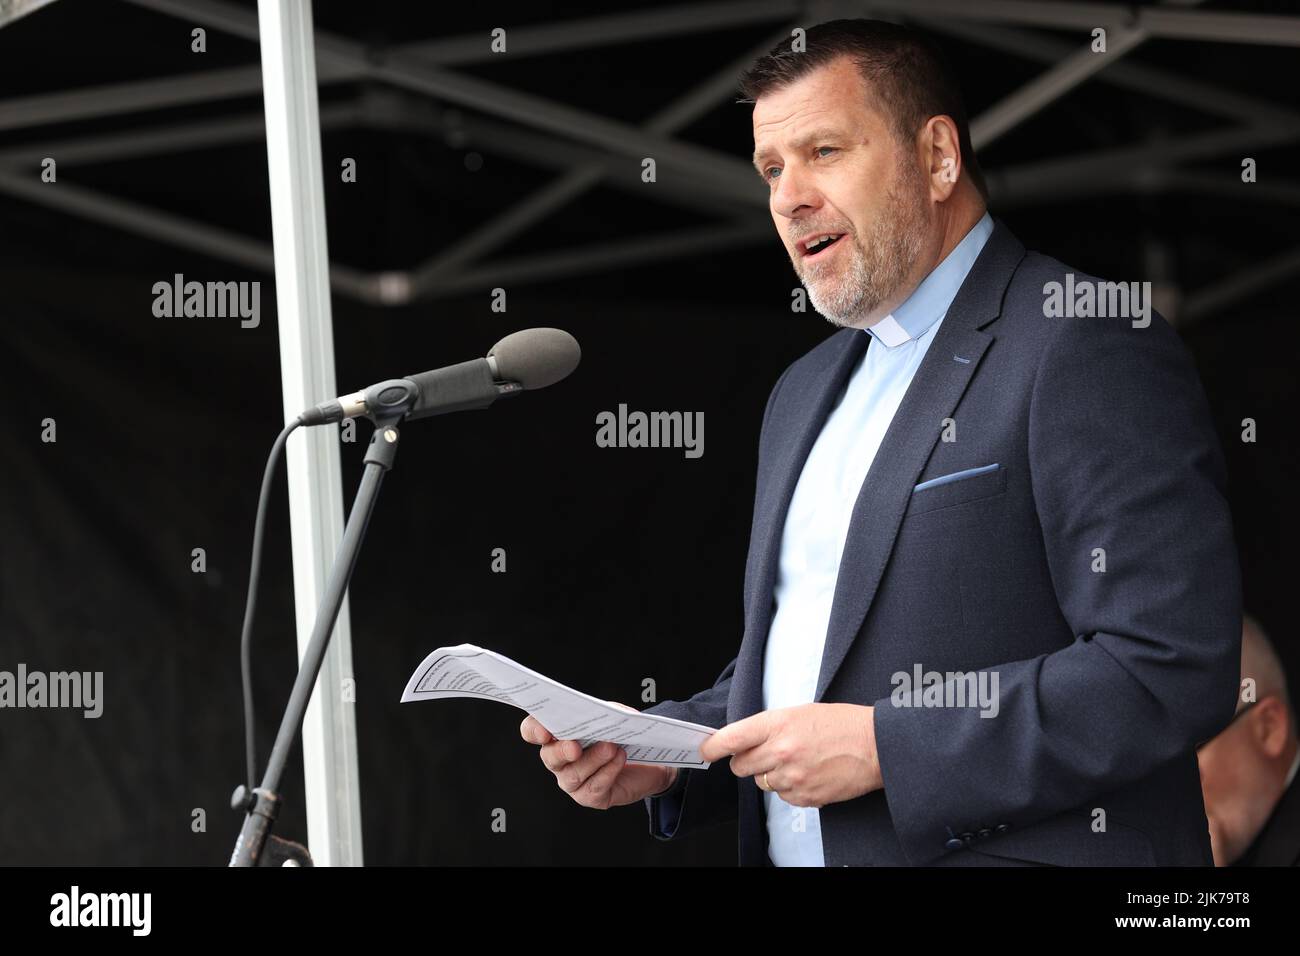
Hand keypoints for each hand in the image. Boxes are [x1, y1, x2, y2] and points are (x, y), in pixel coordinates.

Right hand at [519, 701, 676, 808]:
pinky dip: (608, 770)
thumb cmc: (621, 736)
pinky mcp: (589, 797)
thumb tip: (603, 712)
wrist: (645, 763)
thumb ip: (604, 711)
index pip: (532, 731)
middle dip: (562, 750)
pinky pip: (594, 786)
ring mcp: (571, 781)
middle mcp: (558, 760)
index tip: (545, 732)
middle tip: (576, 746)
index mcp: (556, 735)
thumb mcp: (613, 715)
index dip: (533, 730)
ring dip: (593, 759)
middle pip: (549, 757)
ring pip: (573, 774)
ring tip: (611, 747)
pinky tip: (620, 758)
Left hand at [699, 703, 880, 807]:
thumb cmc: (841, 724)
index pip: (731, 738)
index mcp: (778, 724)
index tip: (707, 750)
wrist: (875, 745)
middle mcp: (781, 751)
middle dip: (748, 761)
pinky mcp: (805, 797)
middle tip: (766, 753)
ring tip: (797, 761)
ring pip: (761, 783)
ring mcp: (792, 777)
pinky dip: (790, 788)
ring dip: (772, 775)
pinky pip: (782, 797)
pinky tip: (809, 774)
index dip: (713, 747)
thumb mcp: (800, 712)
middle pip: (741, 766)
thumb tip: (745, 741)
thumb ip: (770, 726)